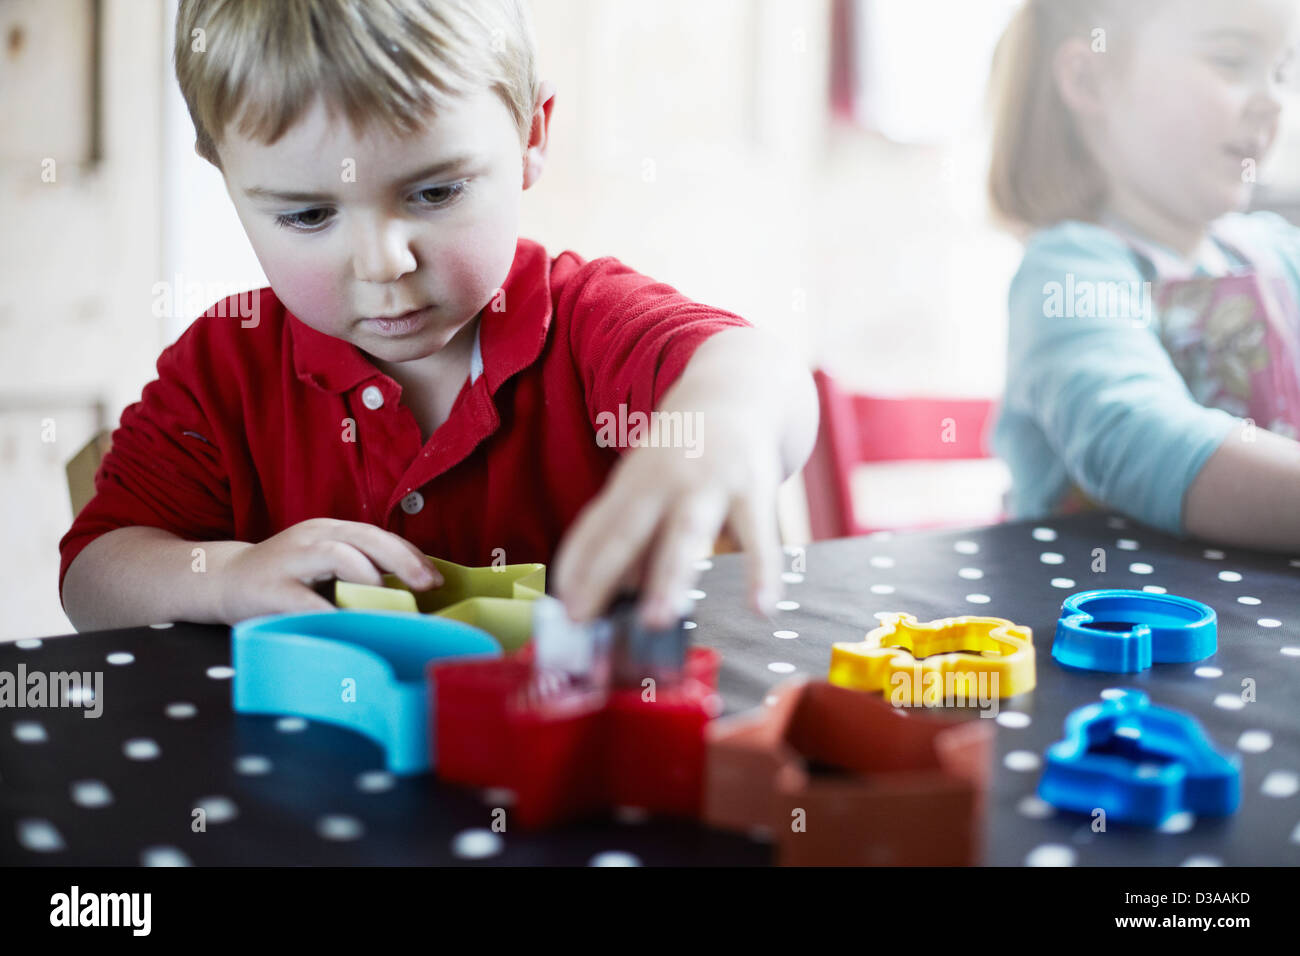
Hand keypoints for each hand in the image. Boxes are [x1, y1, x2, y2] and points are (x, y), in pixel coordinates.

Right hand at [213, 518, 441, 624]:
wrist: (222, 580)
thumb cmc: (286, 578)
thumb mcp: (325, 564)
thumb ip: (360, 570)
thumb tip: (412, 590)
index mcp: (332, 531)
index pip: (379, 535)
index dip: (410, 554)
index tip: (437, 578)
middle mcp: (313, 537)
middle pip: (365, 537)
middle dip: (401, 559)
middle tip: (428, 584)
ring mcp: (290, 560)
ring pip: (336, 553)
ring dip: (368, 574)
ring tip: (389, 597)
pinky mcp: (268, 588)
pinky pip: (302, 598)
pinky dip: (328, 610)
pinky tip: (348, 623)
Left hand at [552, 412, 783, 627]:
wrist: (740, 389)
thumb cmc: (686, 451)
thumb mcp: (651, 481)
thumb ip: (634, 534)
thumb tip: (617, 591)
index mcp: (633, 480)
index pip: (597, 527)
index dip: (577, 566)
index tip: (563, 609)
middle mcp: (664, 479)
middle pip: (629, 530)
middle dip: (605, 573)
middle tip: (584, 618)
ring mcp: (710, 482)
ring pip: (687, 533)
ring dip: (670, 576)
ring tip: (659, 619)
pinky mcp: (755, 489)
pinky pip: (761, 538)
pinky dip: (762, 572)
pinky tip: (762, 609)